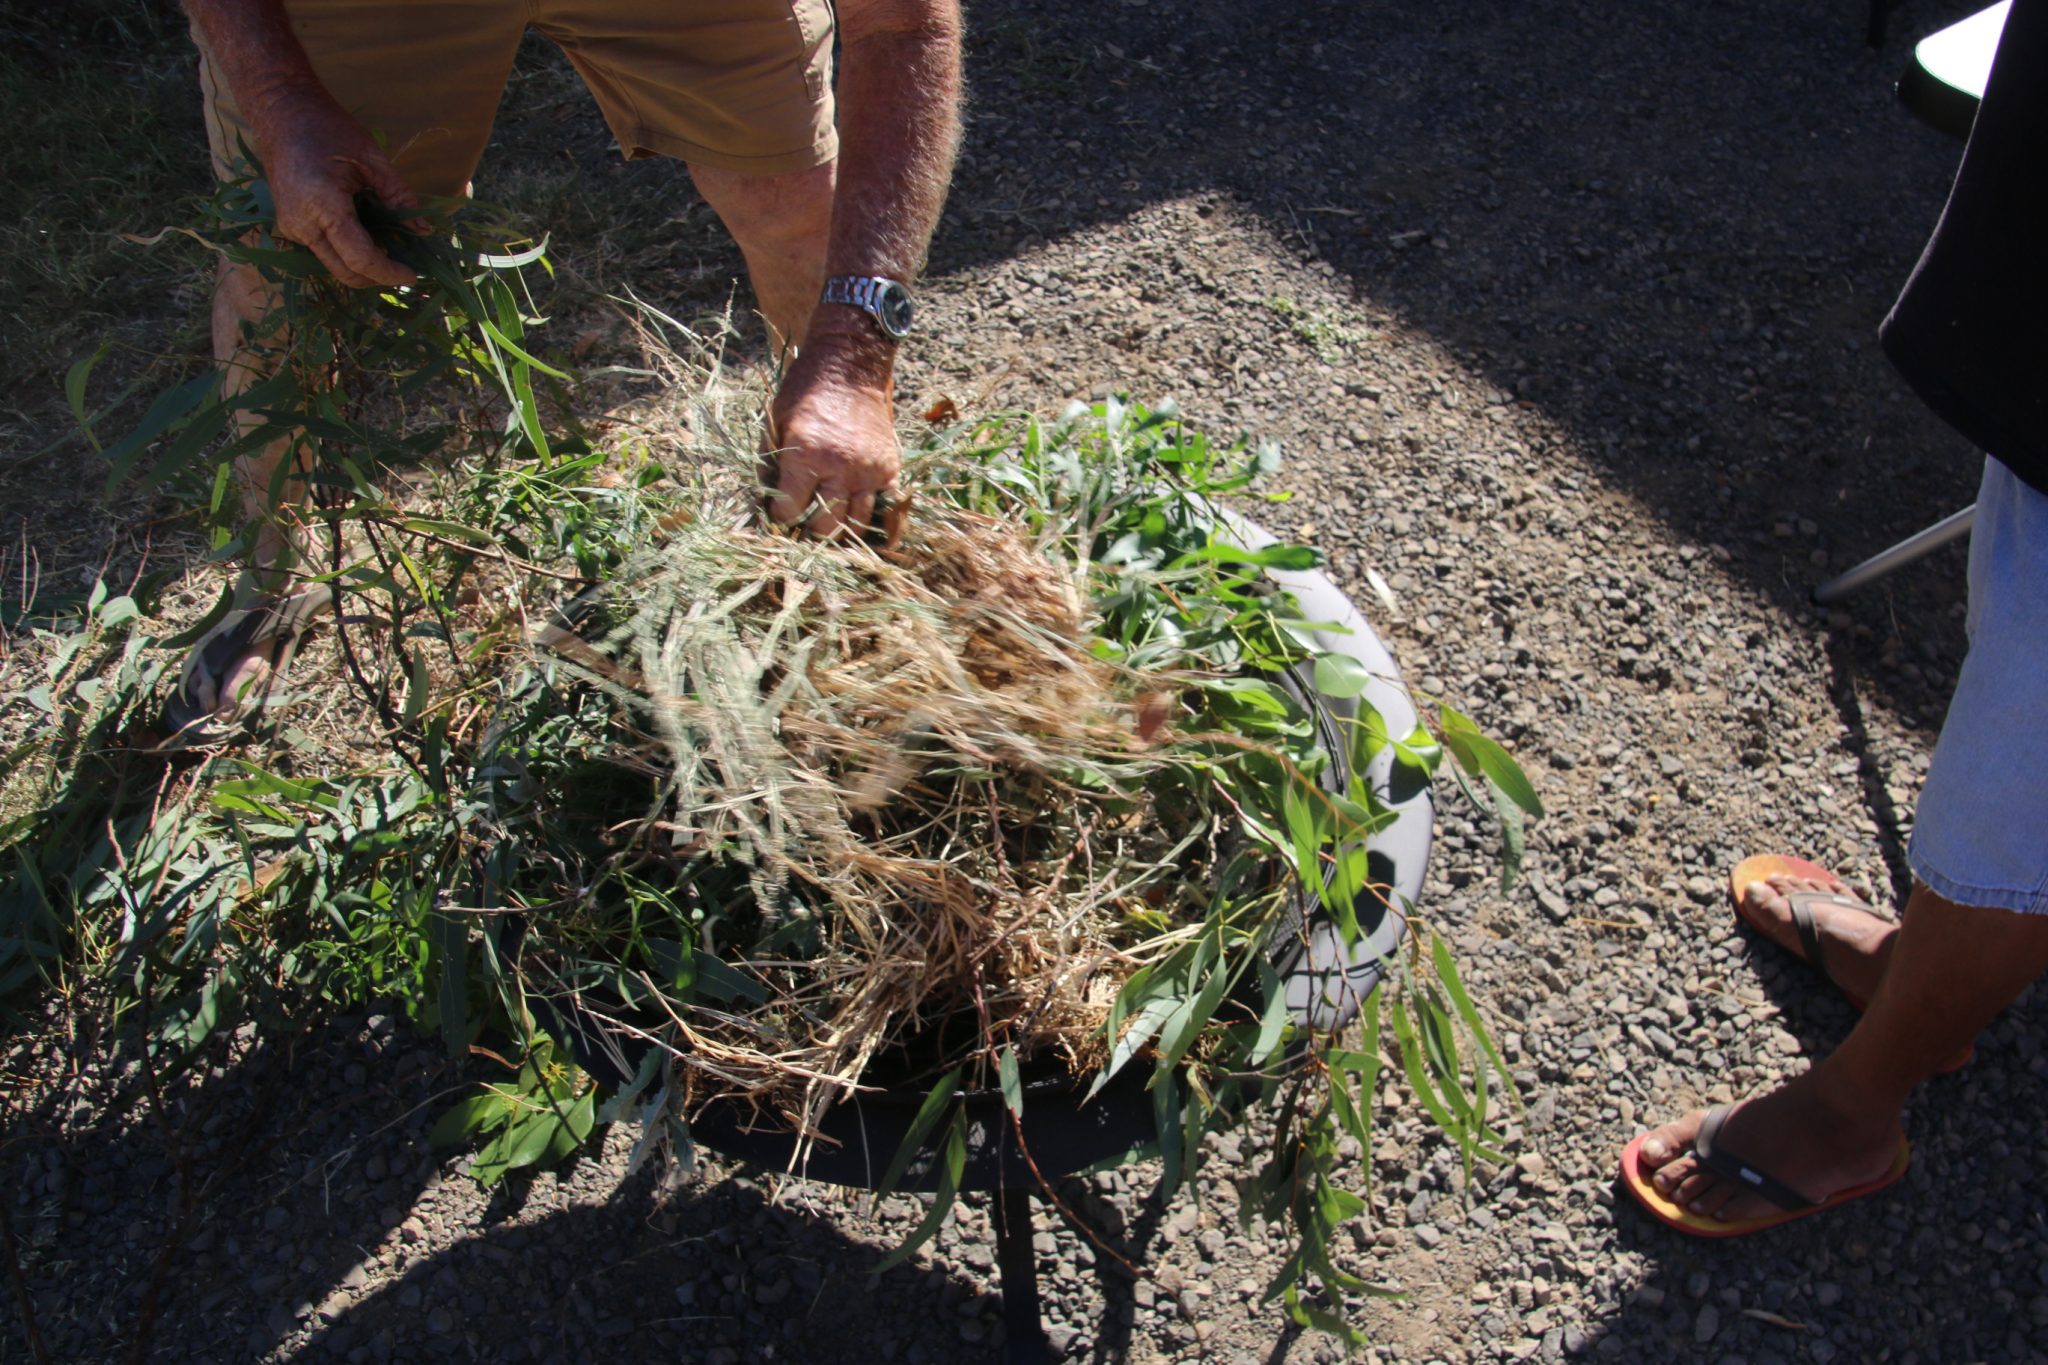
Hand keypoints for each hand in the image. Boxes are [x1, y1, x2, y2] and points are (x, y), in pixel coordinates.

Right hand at [250, 86, 421, 288]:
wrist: (281, 111)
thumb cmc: (328, 128)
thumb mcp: (372, 159)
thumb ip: (399, 197)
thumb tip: (424, 230)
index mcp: (322, 205)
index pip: (360, 259)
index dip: (389, 273)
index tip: (413, 275)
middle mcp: (300, 223)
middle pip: (344, 272)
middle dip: (377, 277)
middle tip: (405, 267)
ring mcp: (290, 227)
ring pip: (333, 265)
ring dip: (362, 267)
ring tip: (389, 250)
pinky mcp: (289, 226)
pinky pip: (323, 252)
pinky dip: (347, 253)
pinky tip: (367, 237)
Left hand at [766, 329, 901, 538]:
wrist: (850, 365)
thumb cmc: (805, 390)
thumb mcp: (776, 422)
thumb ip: (771, 464)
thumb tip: (767, 501)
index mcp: (806, 455)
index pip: (790, 511)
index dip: (781, 517)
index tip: (780, 513)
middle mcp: (840, 467)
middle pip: (825, 527)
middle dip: (810, 530)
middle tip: (804, 523)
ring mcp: (869, 470)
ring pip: (856, 523)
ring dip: (840, 528)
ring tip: (829, 523)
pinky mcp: (890, 468)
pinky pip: (885, 507)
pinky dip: (873, 517)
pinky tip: (859, 517)